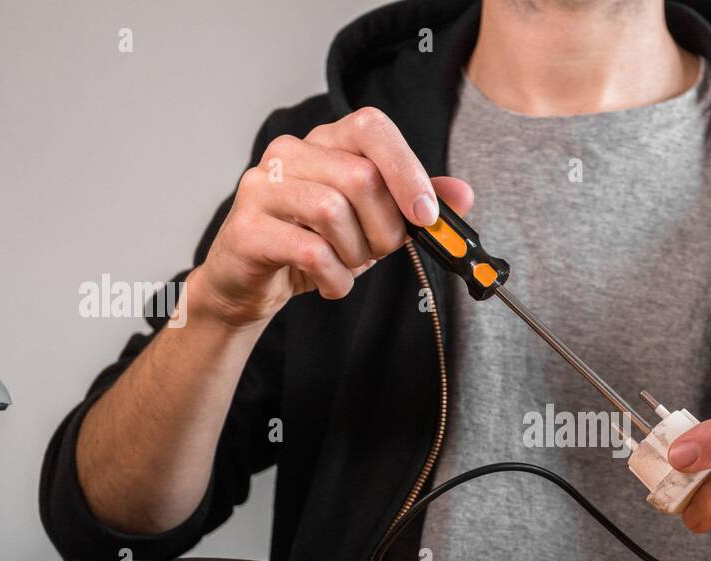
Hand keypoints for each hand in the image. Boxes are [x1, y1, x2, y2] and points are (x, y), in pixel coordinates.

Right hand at [192, 106, 473, 328]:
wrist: (250, 283)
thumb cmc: (313, 245)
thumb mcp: (373, 223)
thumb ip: (414, 205)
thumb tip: (463, 195)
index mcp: (325, 142)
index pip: (371, 127)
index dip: (406, 169)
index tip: (425, 215)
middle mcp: (289, 153)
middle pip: (360, 177)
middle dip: (385, 228)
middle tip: (379, 252)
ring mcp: (261, 187)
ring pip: (333, 211)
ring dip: (356, 254)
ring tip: (347, 265)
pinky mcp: (247, 228)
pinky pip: (310, 251)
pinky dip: (335, 278)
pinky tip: (331, 283)